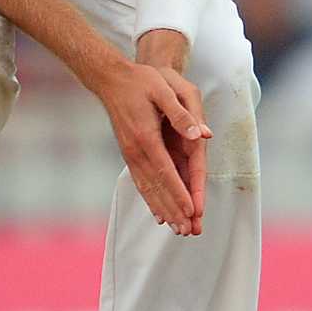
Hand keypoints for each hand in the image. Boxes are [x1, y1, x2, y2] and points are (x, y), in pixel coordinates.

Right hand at [97, 55, 208, 236]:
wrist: (112, 80)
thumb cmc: (141, 82)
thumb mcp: (163, 89)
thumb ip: (181, 113)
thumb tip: (200, 134)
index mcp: (147, 136)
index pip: (166, 171)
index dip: (179, 192)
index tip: (190, 211)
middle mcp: (136, 151)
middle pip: (157, 186)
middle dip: (173, 209)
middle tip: (187, 230)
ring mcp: (130, 154)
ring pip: (148, 189)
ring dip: (162, 209)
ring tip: (175, 228)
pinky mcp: (129, 154)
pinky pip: (140, 182)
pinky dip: (150, 200)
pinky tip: (157, 212)